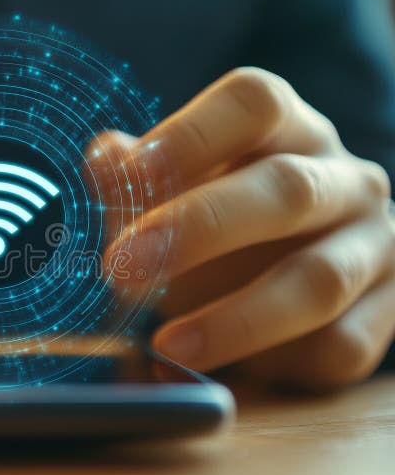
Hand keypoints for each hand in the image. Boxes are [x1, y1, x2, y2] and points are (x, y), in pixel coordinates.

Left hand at [88, 68, 394, 389]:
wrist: (309, 267)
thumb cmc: (226, 216)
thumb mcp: (181, 187)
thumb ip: (139, 176)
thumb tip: (107, 160)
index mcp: (288, 131)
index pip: (255, 104)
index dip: (191, 134)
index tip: (131, 172)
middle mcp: (343, 180)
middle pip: (287, 189)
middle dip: (199, 229)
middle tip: (122, 266)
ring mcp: (375, 246)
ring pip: (318, 280)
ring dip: (234, 317)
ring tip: (165, 342)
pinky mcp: (387, 312)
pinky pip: (340, 345)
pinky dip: (274, 362)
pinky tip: (220, 369)